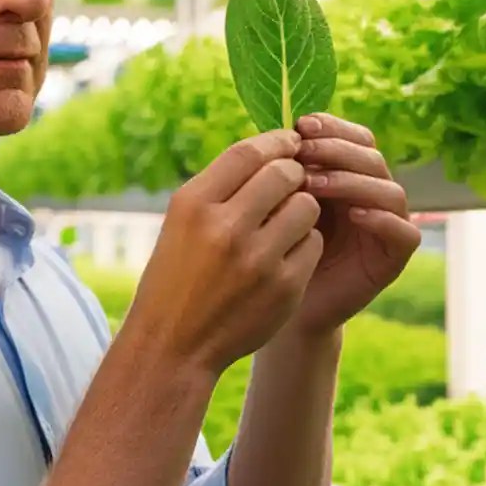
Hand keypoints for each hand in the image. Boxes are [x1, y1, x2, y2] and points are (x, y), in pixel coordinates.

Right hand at [123, 130, 322, 378]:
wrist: (173, 344)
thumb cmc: (176, 274)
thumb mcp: (181, 222)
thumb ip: (221, 185)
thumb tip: (271, 149)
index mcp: (193, 205)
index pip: (248, 152)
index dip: (275, 141)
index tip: (288, 142)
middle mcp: (225, 228)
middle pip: (285, 174)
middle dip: (293, 174)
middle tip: (290, 183)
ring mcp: (258, 260)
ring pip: (306, 207)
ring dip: (301, 209)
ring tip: (282, 224)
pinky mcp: (284, 287)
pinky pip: (312, 244)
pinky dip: (302, 245)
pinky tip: (281, 257)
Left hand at [287, 113, 421, 336]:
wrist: (279, 305)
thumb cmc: (271, 250)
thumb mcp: (273, 203)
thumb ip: (280, 171)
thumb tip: (273, 132)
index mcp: (345, 175)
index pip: (353, 138)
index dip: (332, 127)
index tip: (300, 125)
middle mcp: (370, 194)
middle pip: (371, 157)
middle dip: (337, 150)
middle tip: (303, 152)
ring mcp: (386, 224)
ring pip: (388, 189)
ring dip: (352, 181)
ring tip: (314, 185)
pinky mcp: (394, 257)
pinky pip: (404, 231)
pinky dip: (381, 219)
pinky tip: (354, 215)